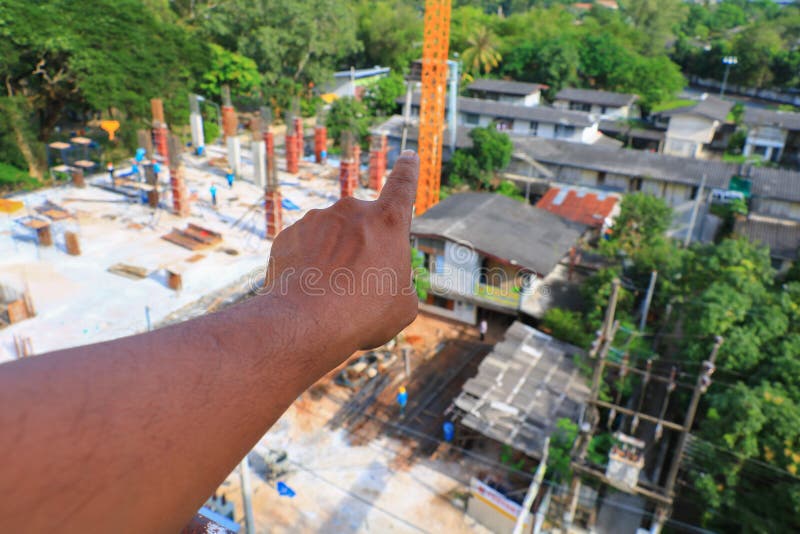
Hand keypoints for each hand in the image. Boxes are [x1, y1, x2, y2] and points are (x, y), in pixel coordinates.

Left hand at [264, 150, 419, 364]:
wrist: (307, 321)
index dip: (407, 171)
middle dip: (363, 250)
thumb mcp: (403, 304)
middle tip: (359, 287)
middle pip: (363, 227)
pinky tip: (308, 292)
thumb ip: (398, 281)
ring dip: (333, 260)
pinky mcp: (288, 235)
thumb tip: (386, 280)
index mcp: (387, 222)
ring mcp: (316, 220)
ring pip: (331, 239)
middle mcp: (351, 210)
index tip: (407, 156)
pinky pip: (304, 249)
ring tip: (331, 295)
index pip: (403, 186)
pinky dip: (307, 267)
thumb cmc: (365, 313)